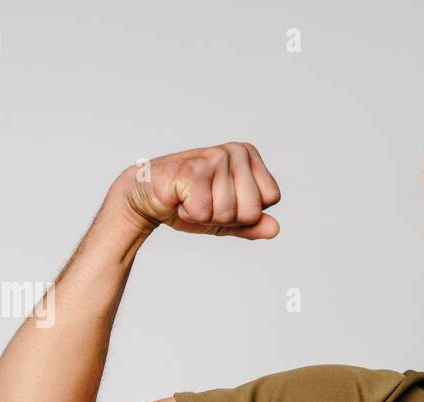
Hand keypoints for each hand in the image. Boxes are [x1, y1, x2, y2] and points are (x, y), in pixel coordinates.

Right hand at [111, 142, 280, 237]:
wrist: (147, 196)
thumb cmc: (190, 203)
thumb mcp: (227, 219)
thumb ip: (253, 224)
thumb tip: (275, 229)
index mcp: (249, 155)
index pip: (270, 199)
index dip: (246, 211)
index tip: (222, 201)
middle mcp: (235, 151)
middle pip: (252, 210)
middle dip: (226, 217)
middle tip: (205, 202)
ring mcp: (214, 158)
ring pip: (228, 214)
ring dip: (205, 216)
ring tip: (190, 199)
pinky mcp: (193, 170)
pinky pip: (205, 214)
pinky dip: (189, 215)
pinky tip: (179, 199)